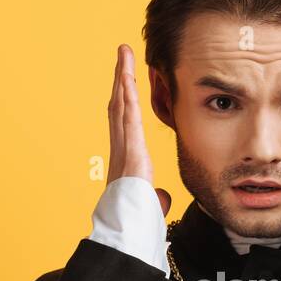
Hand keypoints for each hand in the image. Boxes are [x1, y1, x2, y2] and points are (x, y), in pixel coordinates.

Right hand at [107, 44, 169, 215]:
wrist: (126, 226)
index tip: (125, 81)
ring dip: (122, 77)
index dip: (124, 99)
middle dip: (120, 78)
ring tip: (124, 54)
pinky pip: (128, 117)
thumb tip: (161, 198)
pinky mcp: (130, 149)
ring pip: (121, 104)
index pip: (125, 122)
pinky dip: (127, 95)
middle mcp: (120, 148)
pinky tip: (128, 77)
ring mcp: (123, 147)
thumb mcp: (150, 204)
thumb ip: (155, 197)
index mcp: (127, 158)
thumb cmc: (135, 219)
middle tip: (122, 55)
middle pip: (119, 105)